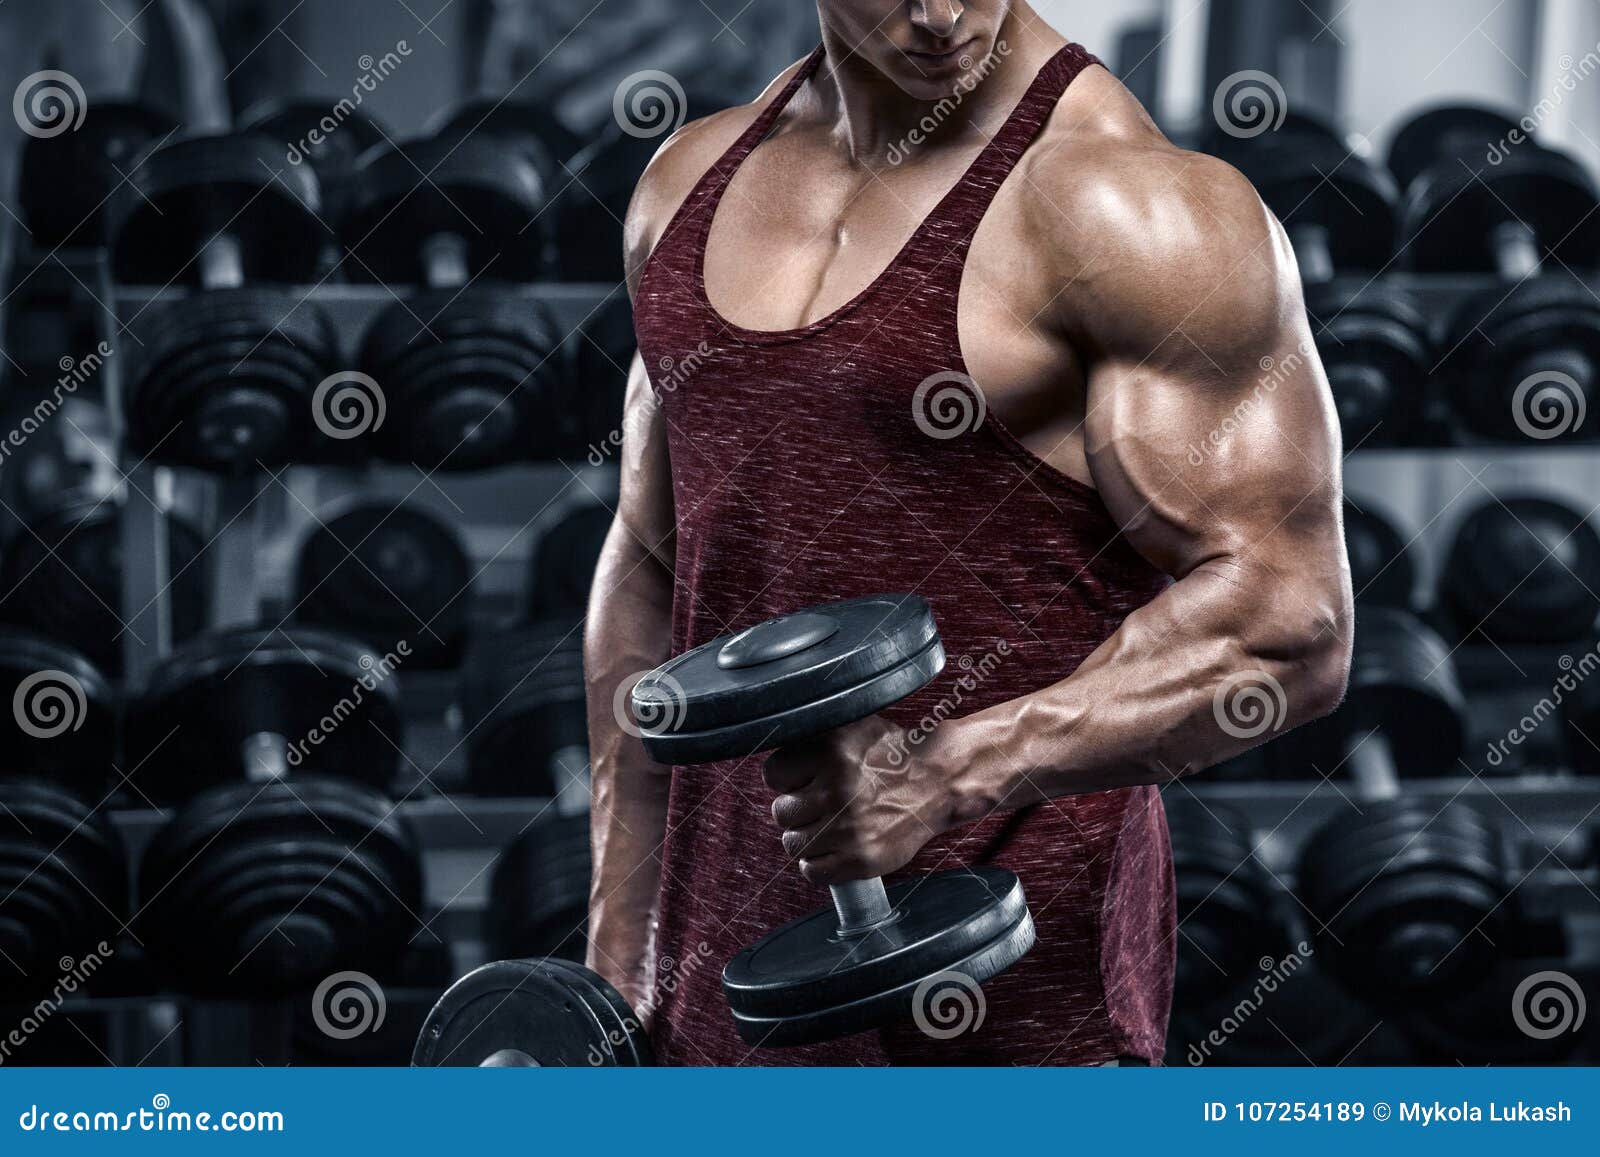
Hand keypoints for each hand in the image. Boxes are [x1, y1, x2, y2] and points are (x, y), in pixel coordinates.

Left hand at [762, 715, 950, 885]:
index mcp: (830, 752)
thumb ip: (813, 742)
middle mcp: (837, 790)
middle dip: (797, 810)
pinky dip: (819, 863)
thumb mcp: (853, 729)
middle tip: (819, 805)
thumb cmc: (895, 755)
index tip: (804, 781)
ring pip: (794, 844)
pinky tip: (833, 848)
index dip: (787, 779)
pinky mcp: (861, 859)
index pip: (773, 775)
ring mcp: (848, 828)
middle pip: (781, 813)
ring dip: (807, 837)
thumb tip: (777, 763)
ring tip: (828, 826)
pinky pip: (813, 871)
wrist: (940, 782)